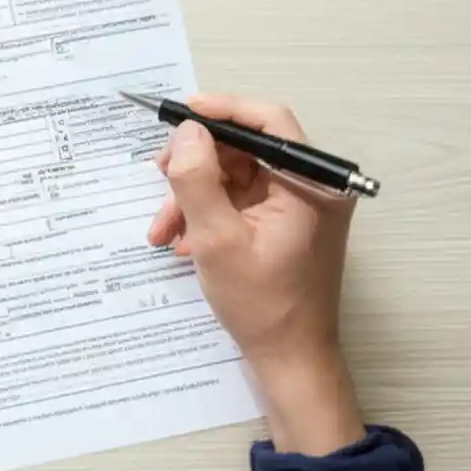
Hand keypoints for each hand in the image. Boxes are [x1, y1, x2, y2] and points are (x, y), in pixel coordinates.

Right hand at [147, 94, 364, 454]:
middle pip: (246, 149)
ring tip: (162, 230)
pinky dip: (207, 215)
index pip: (269, 121)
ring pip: (236, 177)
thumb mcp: (217, 240)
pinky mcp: (284, 227)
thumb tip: (186, 133)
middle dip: (196, 164)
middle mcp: (312, 189)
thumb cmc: (261, 304)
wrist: (290, 360)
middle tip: (158, 178)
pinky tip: (183, 242)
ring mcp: (298, 209)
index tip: (179, 114)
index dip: (222, 110)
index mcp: (311, 185)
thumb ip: (198, 181)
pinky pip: (239, 203)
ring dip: (193, 197)